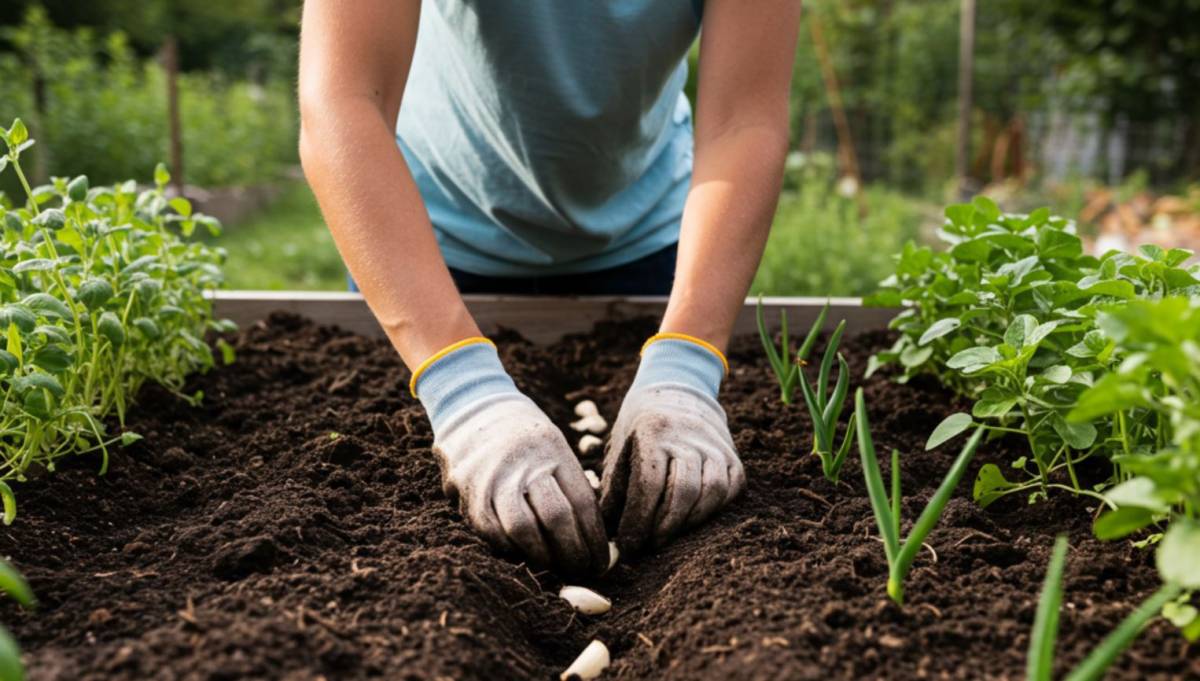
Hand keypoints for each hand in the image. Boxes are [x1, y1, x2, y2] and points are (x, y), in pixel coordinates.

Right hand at [415, 340, 608, 574]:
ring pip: (522, 529)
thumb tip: (594, 539)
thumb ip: (571, 486)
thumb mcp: (555, 447)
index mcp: (553, 451)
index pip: (582, 504)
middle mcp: (524, 463)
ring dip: (543, 557)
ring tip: (555, 568)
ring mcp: (493, 478)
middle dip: (574, 553)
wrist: (471, 406)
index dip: (594, 540)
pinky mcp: (468, 492)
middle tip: (583, 571)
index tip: (602, 562)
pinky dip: (511, 550)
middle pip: (557, 518)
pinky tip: (523, 555)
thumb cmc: (524, 436)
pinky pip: (492, 532)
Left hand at [599, 336, 744, 554]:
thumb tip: (608, 537)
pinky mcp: (734, 456)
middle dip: (664, 526)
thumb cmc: (641, 430)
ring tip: (669, 534)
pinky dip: (713, 510)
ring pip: (712, 491)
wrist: (677, 392)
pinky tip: (692, 519)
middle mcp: (689, 435)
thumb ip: (615, 490)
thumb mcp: (621, 449)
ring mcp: (716, 445)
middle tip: (650, 545)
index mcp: (653, 431)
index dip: (637, 521)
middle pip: (683, 491)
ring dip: (689, 521)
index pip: (648, 485)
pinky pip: (730, 490)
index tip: (628, 546)